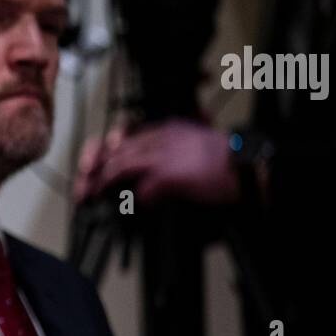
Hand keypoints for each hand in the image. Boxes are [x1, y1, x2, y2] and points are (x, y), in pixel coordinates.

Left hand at [73, 118, 240, 206]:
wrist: (250, 167)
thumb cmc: (229, 162)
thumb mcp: (195, 145)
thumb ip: (171, 153)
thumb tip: (150, 175)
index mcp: (169, 129)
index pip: (128, 136)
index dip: (107, 152)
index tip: (95, 165)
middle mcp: (163, 138)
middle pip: (118, 151)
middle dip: (96, 169)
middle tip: (85, 187)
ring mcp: (164, 156)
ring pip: (121, 166)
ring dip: (104, 184)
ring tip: (94, 197)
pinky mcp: (170, 175)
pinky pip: (141, 189)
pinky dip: (133, 200)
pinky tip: (130, 207)